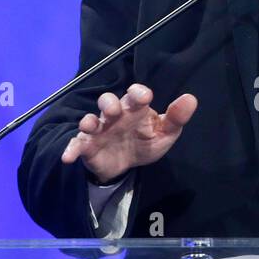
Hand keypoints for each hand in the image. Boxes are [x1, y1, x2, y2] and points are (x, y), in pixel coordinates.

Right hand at [60, 83, 196, 182]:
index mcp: (134, 109)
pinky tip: (68, 157)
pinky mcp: (87, 145)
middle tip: (114, 111)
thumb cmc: (145, 143)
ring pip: (90, 119)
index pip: (135, 94)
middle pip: (108, 101)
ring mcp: (99, 130)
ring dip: (89, 121)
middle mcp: (115, 115)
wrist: (126, 165)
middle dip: (109, 103)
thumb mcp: (164, 134)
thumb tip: (191, 98)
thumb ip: (176, 118)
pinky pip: (76, 144)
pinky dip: (71, 149)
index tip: (145, 97)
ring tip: (91, 126)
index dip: (138, 92)